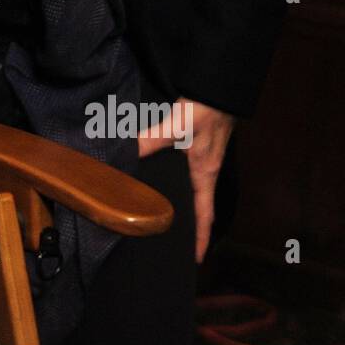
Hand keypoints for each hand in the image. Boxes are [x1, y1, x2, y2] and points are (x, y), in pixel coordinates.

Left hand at [137, 99, 235, 263]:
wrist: (218, 84)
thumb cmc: (204, 109)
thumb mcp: (178, 125)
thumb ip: (153, 140)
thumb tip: (126, 155)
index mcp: (205, 173)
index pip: (204, 214)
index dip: (200, 238)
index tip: (195, 260)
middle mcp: (204, 169)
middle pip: (196, 204)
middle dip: (185, 223)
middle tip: (167, 239)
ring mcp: (200, 156)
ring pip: (188, 187)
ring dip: (177, 201)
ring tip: (157, 213)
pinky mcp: (195, 143)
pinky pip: (182, 169)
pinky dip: (172, 177)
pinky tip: (156, 175)